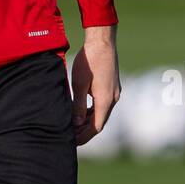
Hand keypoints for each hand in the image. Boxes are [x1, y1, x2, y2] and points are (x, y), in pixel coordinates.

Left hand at [71, 25, 119, 144]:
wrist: (102, 41)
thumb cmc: (89, 61)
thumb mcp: (79, 84)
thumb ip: (78, 105)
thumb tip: (76, 124)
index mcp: (105, 100)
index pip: (96, 127)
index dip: (84, 136)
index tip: (72, 142)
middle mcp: (113, 98)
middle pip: (100, 122)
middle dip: (86, 131)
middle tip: (70, 137)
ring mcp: (114, 92)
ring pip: (102, 113)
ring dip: (89, 121)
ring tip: (74, 126)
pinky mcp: (112, 86)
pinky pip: (103, 104)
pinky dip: (93, 111)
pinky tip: (82, 111)